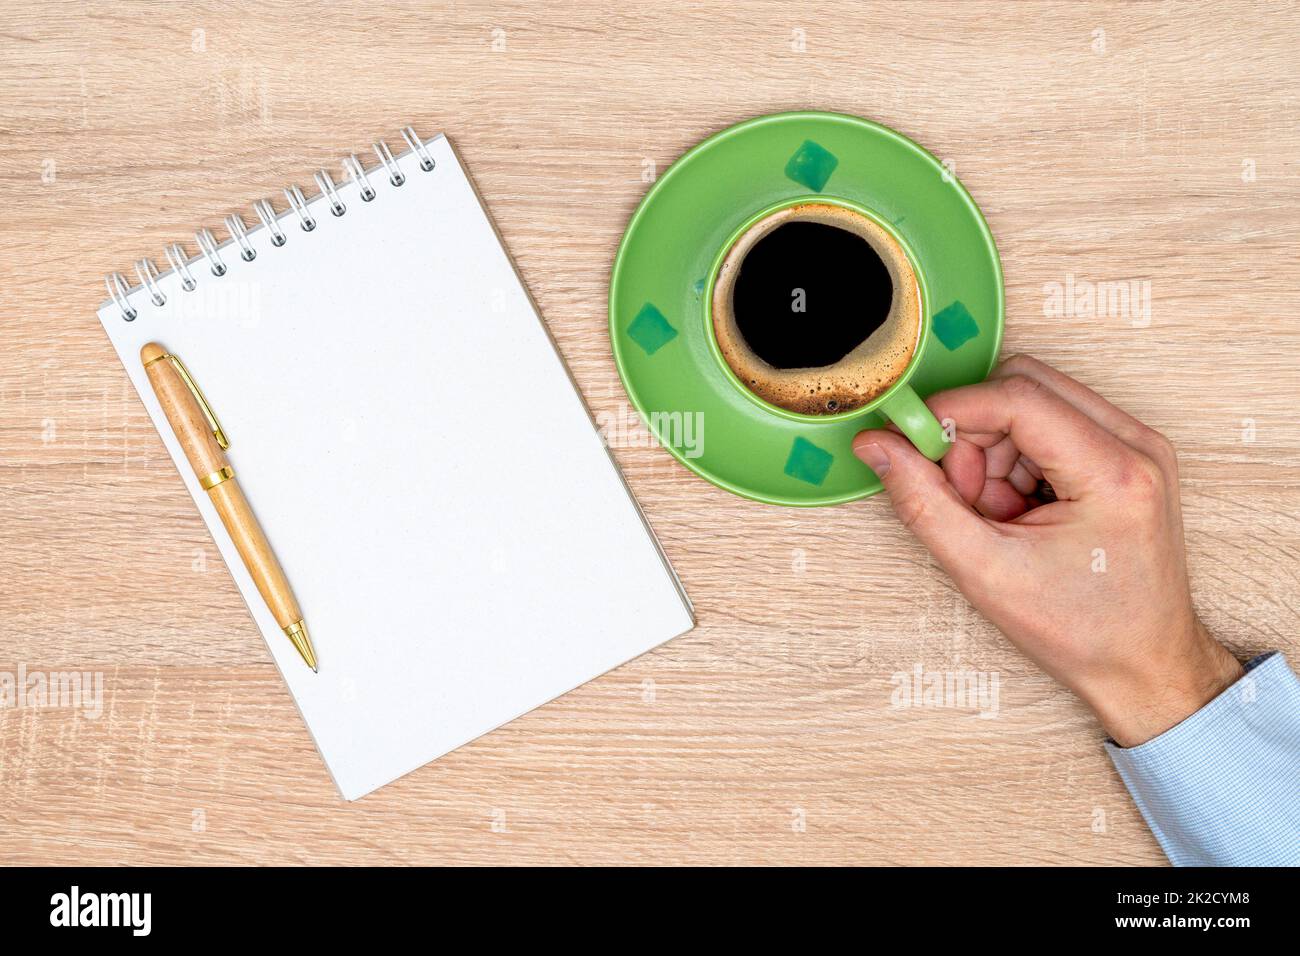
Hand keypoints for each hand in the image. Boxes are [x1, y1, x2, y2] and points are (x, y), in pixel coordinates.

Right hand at [854, 355, 1241, 746]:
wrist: (1145, 667)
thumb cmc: (1082, 632)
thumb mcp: (985, 573)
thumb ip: (922, 502)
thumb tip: (878, 447)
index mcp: (1114, 473)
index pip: (1017, 398)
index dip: (951, 412)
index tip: (910, 440)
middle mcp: (1137, 445)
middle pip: (1026, 385)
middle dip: (974, 432)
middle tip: (961, 494)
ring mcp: (1137, 447)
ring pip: (1035, 401)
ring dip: (995, 449)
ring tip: (997, 515)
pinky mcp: (1127, 456)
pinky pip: (1053, 424)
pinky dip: (1018, 459)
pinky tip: (1018, 511)